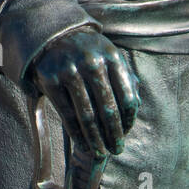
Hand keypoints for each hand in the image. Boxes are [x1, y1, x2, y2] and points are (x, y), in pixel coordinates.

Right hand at [31, 27, 139, 158]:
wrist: (52, 35)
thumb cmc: (88, 51)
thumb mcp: (109, 54)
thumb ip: (124, 76)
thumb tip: (137, 106)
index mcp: (112, 56)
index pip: (127, 96)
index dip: (128, 120)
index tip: (127, 133)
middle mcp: (92, 62)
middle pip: (108, 109)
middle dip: (114, 134)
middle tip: (117, 150)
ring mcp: (70, 71)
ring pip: (87, 115)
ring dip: (96, 139)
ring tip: (101, 153)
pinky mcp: (50, 80)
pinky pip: (67, 115)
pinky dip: (77, 134)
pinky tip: (83, 144)